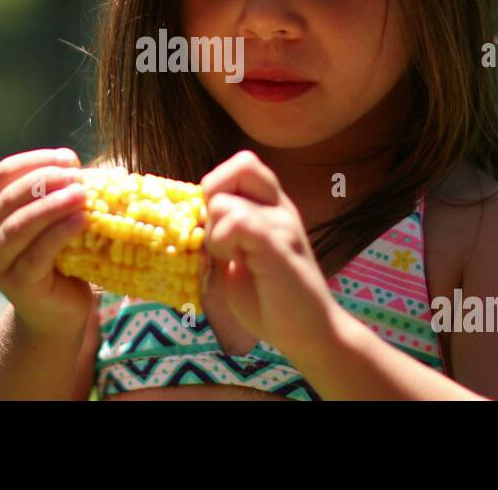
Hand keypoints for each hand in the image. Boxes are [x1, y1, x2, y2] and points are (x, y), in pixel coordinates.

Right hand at [0, 148, 93, 334]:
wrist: (57, 311)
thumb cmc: (56, 257)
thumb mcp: (49, 220)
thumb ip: (53, 192)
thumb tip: (74, 162)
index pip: (3, 175)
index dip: (35, 161)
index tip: (68, 158)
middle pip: (9, 199)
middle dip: (44, 181)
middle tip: (77, 175)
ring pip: (18, 226)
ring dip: (52, 205)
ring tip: (82, 194)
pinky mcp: (14, 284)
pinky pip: (36, 253)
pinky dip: (59, 233)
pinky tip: (81, 221)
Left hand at [201, 150, 340, 357]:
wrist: (309, 333)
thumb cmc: (270, 299)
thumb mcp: (238, 257)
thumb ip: (221, 233)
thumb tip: (187, 219)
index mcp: (272, 207)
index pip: (243, 165)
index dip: (218, 185)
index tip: (214, 223)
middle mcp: (280, 208)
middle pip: (243, 164)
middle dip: (214, 195)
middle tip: (217, 233)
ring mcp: (283, 226)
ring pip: (227, 202)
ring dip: (214, 232)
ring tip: (228, 258)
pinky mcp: (279, 249)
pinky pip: (241, 222)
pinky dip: (223, 241)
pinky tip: (233, 262)